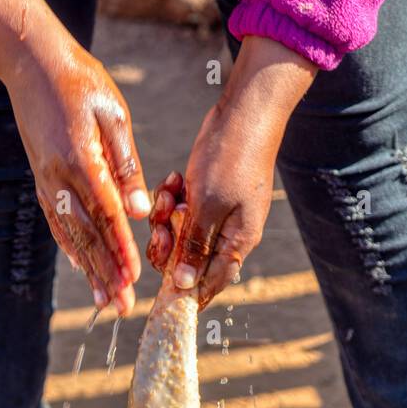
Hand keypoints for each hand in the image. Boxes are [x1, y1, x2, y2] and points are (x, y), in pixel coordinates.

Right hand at [0, 0, 149, 313]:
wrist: (31, 61)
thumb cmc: (80, 80)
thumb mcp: (113, 114)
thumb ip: (127, 166)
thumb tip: (139, 213)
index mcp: (82, 161)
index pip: (107, 216)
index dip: (120, 251)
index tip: (133, 279)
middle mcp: (60, 178)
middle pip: (87, 236)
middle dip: (106, 274)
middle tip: (121, 307)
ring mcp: (47, 181)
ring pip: (70, 235)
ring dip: (89, 270)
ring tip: (102, 300)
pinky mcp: (42, 178)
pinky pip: (56, 221)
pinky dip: (69, 246)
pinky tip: (80, 267)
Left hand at [148, 37, 315, 308]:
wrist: (245, 112)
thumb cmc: (231, 158)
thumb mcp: (207, 206)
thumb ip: (194, 248)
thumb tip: (184, 286)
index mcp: (237, 244)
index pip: (209, 285)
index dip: (185, 293)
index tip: (162, 296)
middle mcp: (230, 234)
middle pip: (189, 261)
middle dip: (169, 246)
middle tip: (161, 227)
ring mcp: (219, 213)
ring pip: (182, 233)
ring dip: (168, 217)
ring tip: (170, 195)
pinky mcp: (209, 194)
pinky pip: (183, 209)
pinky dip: (174, 198)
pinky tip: (175, 179)